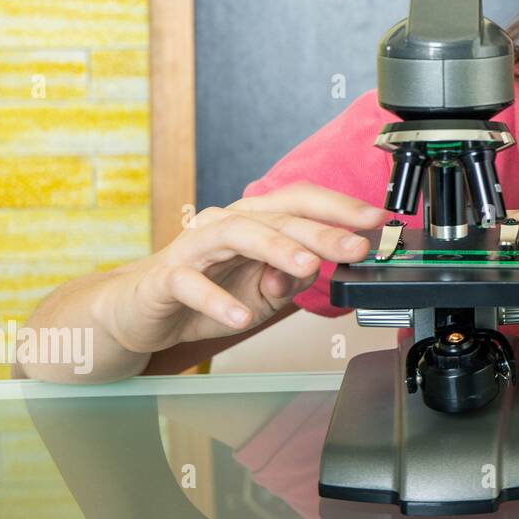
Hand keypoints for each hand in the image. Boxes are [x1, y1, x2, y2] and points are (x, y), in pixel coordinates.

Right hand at [100, 182, 389, 354]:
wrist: (140, 311)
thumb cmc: (205, 293)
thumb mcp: (263, 293)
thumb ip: (290, 281)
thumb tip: (315, 272)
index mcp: (257, 221)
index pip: (302, 202)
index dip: (341, 208)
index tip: (378, 221)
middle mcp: (228, 223)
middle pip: (279, 215)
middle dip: (322, 231)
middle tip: (357, 247)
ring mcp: (194, 247)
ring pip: (238, 234)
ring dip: (277, 248)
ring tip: (308, 267)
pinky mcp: (165, 277)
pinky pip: (191, 284)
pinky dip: (217, 300)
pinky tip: (241, 316)